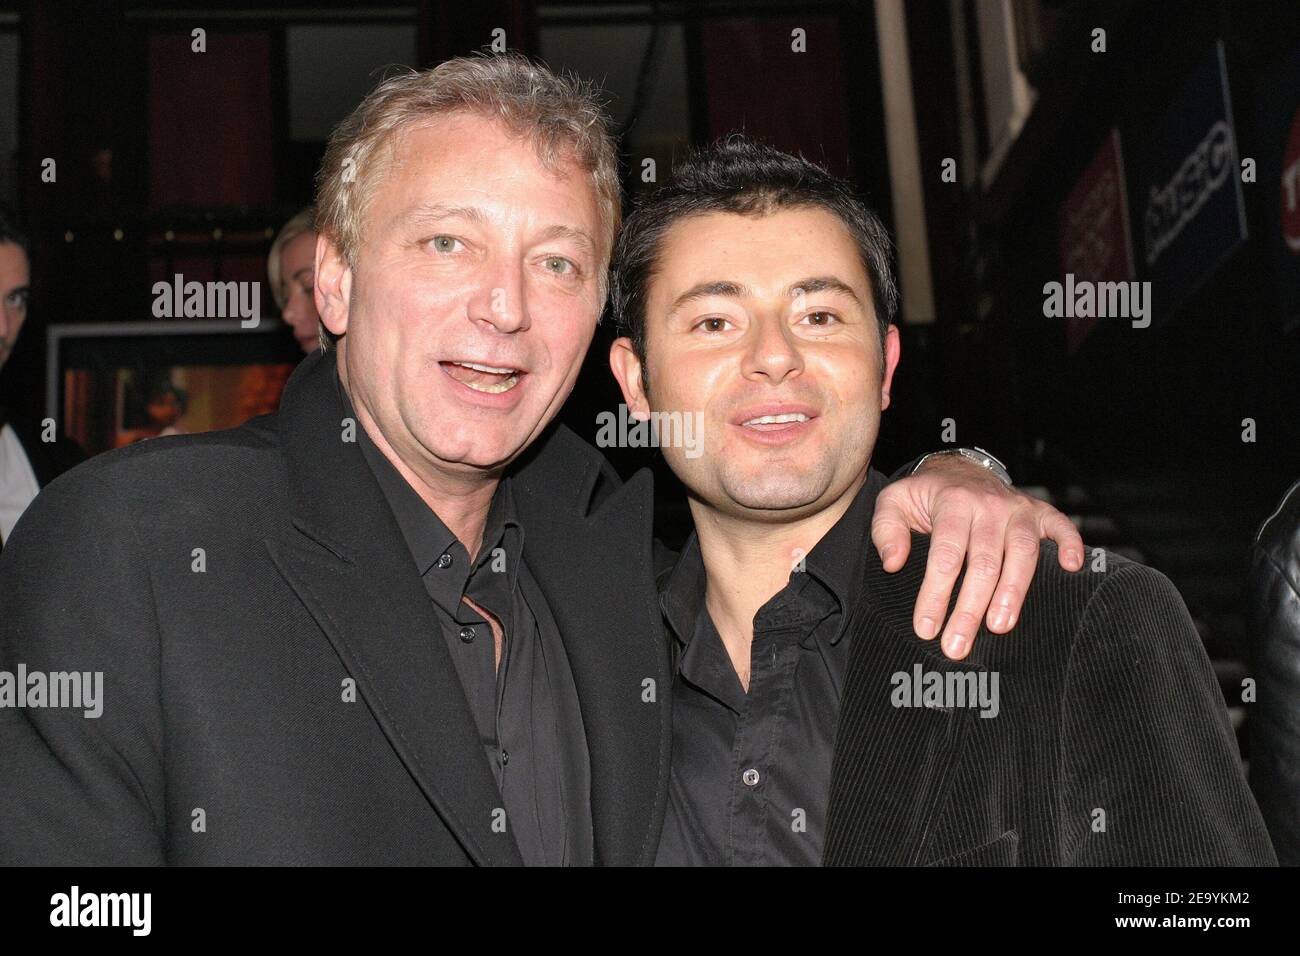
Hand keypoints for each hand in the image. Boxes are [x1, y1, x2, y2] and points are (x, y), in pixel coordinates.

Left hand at [871, 454, 1083, 659]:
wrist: (958, 468)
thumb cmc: (925, 496)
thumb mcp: (893, 503)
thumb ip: (886, 531)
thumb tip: (893, 563)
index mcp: (952, 503)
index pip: (945, 556)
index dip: (936, 594)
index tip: (926, 628)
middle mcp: (989, 506)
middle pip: (984, 563)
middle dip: (969, 609)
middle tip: (958, 645)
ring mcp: (1018, 508)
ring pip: (1022, 554)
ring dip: (1013, 593)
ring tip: (999, 626)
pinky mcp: (1040, 512)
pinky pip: (1061, 527)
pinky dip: (1070, 546)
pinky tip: (1073, 570)